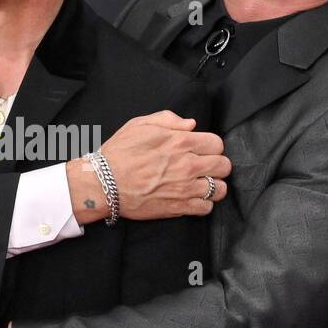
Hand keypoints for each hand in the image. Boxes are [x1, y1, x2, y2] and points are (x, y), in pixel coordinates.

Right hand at [66, 111, 229, 223]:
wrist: (104, 183)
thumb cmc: (119, 153)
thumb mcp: (140, 125)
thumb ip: (169, 119)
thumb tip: (191, 124)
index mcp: (180, 142)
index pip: (217, 144)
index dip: (211, 146)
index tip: (202, 150)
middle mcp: (187, 165)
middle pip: (224, 166)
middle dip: (217, 165)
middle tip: (206, 167)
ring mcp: (185, 188)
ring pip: (220, 189)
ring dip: (214, 186)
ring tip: (203, 184)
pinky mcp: (179, 207)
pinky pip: (207, 208)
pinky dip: (204, 204)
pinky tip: (194, 198)